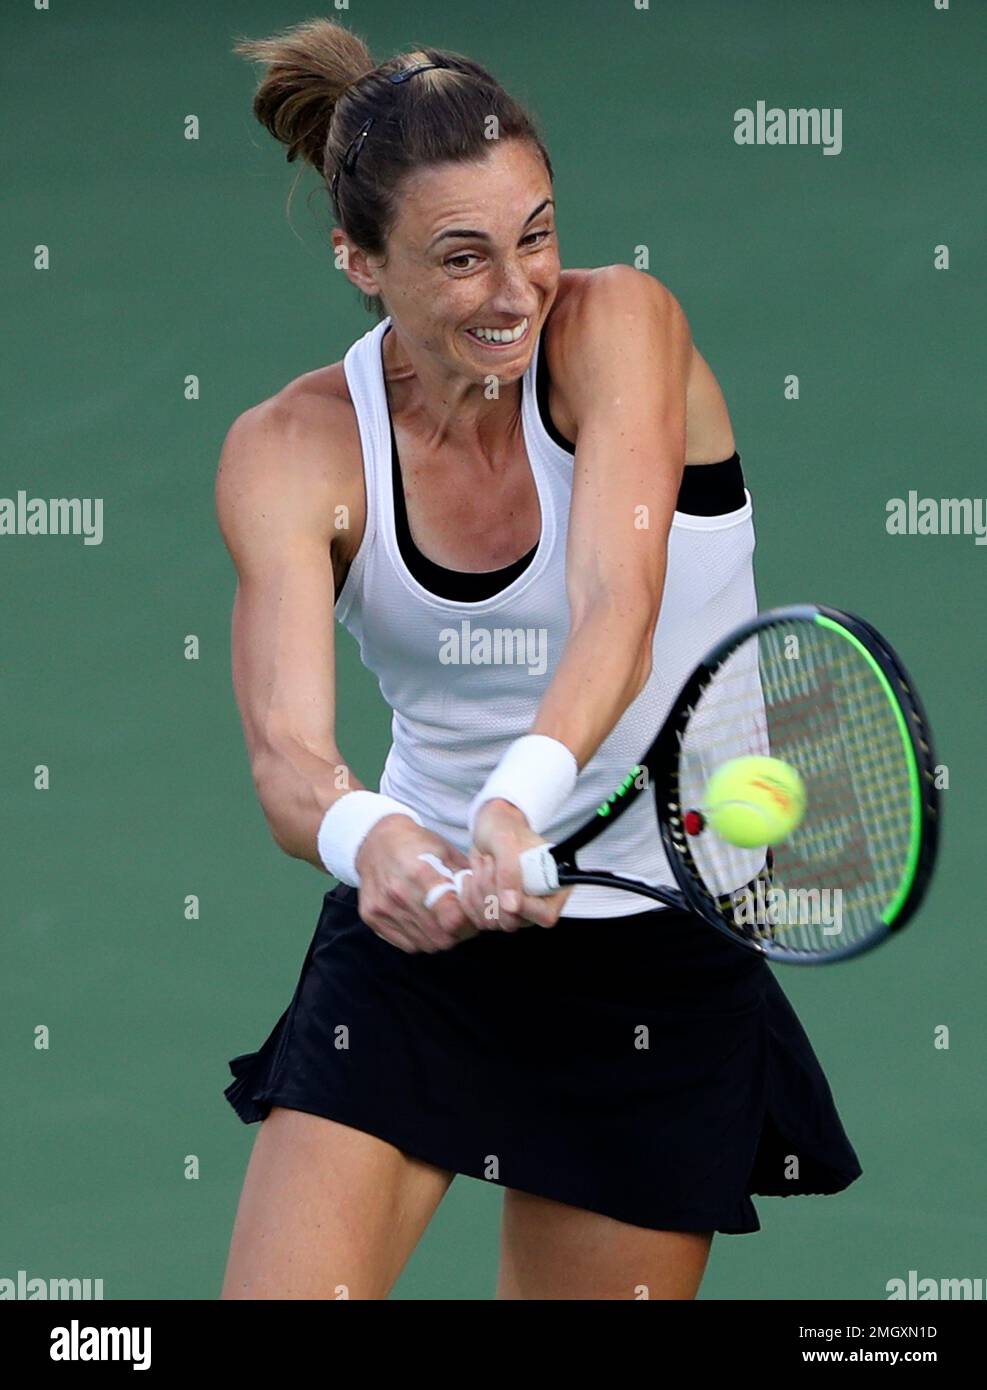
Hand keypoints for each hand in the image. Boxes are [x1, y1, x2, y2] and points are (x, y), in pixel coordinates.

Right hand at [354, 815, 480, 953]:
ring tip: (443, 922)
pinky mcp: (371, 917)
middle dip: (457, 934)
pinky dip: (421, 939)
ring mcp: (383, 907)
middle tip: (460, 923)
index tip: (470, 915)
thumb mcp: (445, 851)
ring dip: (439, 938)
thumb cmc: (417, 844)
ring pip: (425, 944)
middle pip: (440, 936)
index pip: (451, 917)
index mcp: (420, 872)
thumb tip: (485, 902)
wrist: (375, 840)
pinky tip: (424, 923)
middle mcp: (399, 893)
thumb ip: (465, 878)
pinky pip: (407, 945)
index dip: (466, 922)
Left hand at [458, 799, 572, 931]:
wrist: (490, 830)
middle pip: (513, 921)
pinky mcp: (496, 913)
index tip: (504, 887)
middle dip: (492, 891)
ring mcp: (517, 911)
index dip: (523, 907)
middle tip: (490, 862)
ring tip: (483, 864)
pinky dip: (468, 897)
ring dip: (478, 891)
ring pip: (492, 921)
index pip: (545, 915)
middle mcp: (538, 903)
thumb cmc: (504, 829)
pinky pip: (477, 920)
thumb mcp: (505, 840)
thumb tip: (512, 905)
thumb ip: (510, 870)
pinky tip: (472, 877)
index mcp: (553, 884)